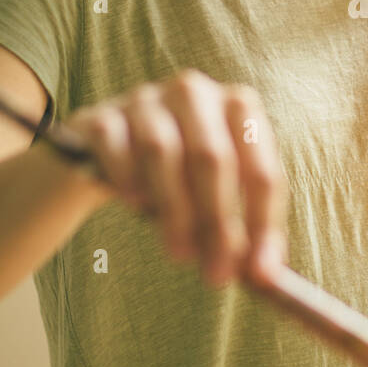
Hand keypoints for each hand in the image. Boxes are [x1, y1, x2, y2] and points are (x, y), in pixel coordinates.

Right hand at [63, 70, 288, 287]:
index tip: (261, 272)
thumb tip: (265, 274)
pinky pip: (116, 149)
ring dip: (174, 212)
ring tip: (180, 253)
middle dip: (218, 222)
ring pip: (162, 152)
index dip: (263, 222)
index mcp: (239, 107)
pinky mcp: (102, 116)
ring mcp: (145, 99)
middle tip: (217, 273)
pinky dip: (128, 179)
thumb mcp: (216, 197)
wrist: (108, 155)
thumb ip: (242, 230)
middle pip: (212, 157)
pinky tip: (135, 204)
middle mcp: (195, 93)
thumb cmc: (179, 178)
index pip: (261, 168)